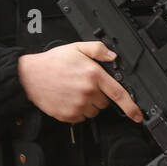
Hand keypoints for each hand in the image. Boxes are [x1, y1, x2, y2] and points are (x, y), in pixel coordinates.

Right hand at [17, 41, 142, 124]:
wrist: (29, 76)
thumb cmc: (52, 62)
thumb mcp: (77, 47)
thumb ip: (98, 49)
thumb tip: (113, 56)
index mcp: (93, 75)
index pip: (119, 94)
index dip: (131, 106)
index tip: (138, 115)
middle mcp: (87, 92)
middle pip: (106, 102)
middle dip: (100, 95)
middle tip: (86, 84)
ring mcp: (77, 106)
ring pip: (94, 111)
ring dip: (90, 104)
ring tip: (75, 91)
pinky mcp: (67, 115)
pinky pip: (81, 118)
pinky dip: (79, 111)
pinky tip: (69, 99)